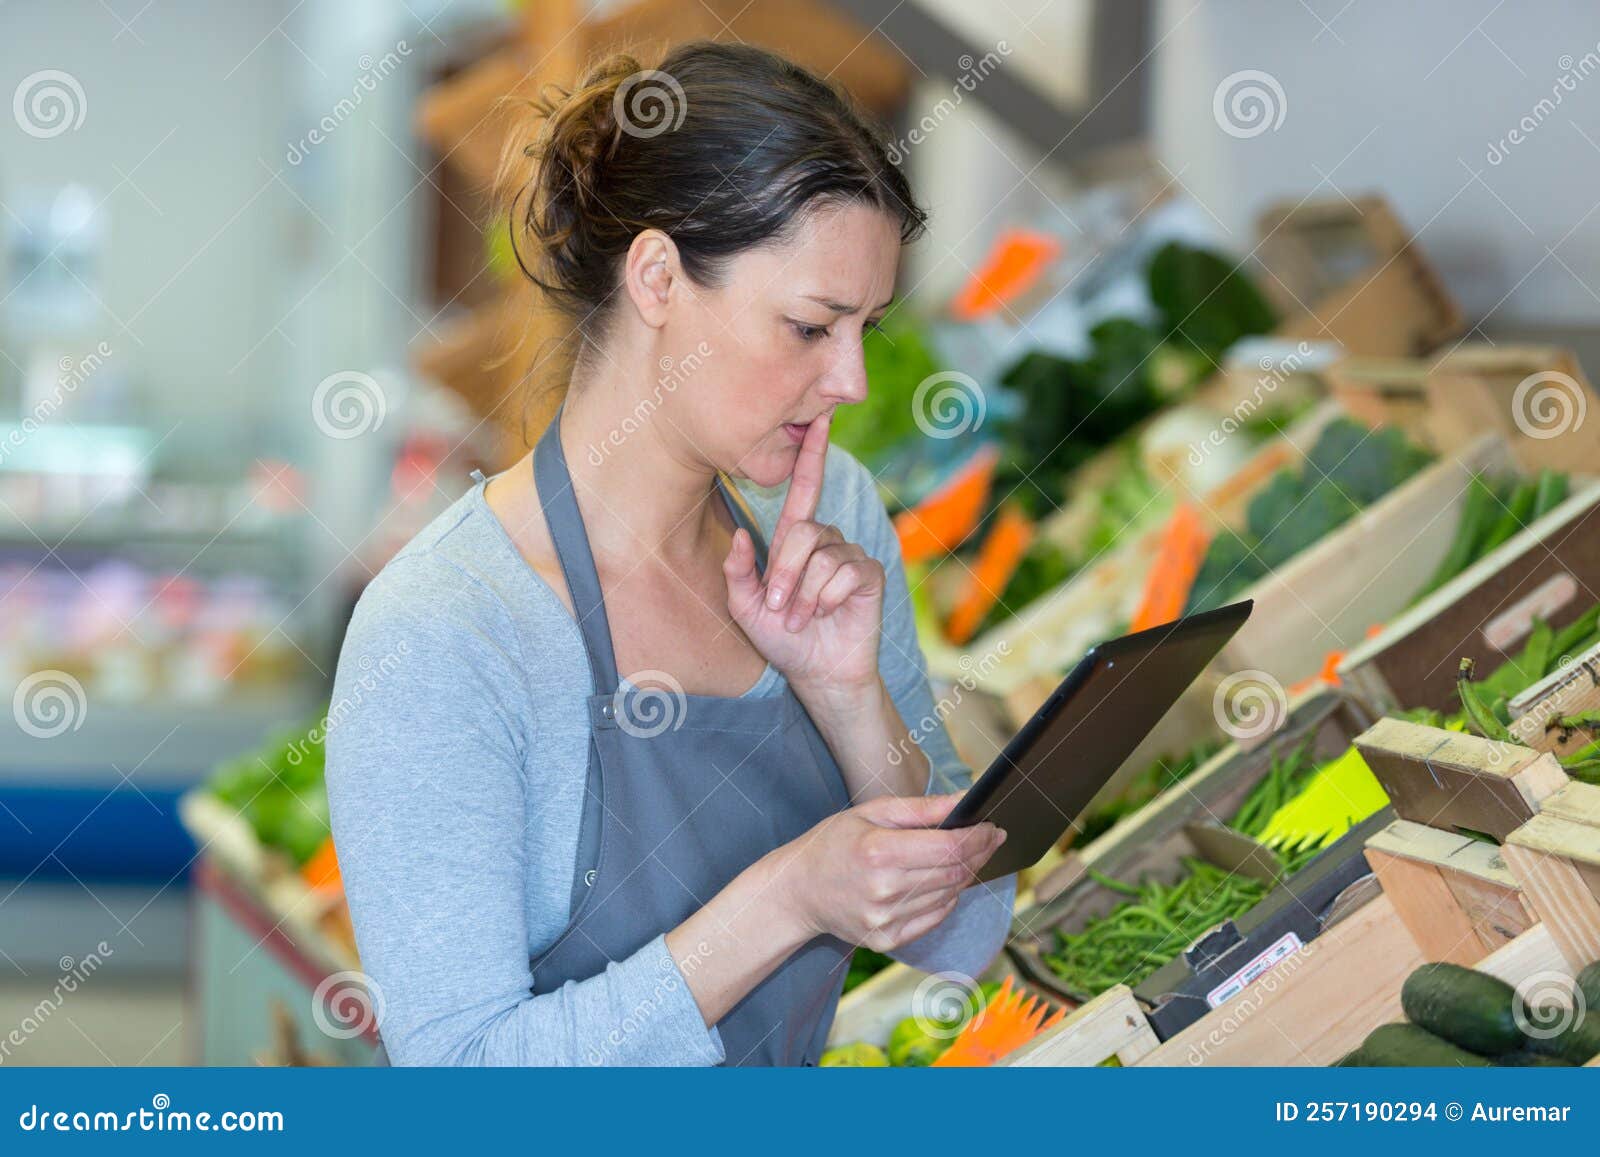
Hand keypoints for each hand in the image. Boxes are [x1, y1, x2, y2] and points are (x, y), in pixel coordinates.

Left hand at [723, 412, 884, 703]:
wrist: (817, 671)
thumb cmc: (782, 637)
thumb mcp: (745, 607)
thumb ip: (739, 573)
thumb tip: (742, 537)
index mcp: (795, 540)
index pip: (805, 488)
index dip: (812, 454)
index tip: (820, 418)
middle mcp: (825, 540)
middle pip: (803, 532)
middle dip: (785, 574)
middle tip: (779, 608)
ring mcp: (849, 555)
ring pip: (822, 556)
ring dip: (805, 594)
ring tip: (803, 617)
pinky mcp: (869, 574)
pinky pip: (846, 572)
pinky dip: (828, 597)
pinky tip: (827, 613)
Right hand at [766, 793, 1004, 951]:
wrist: (797, 891)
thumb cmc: (834, 843)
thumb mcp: (872, 812)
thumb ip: (922, 808)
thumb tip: (966, 801)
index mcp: (879, 852)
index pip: (948, 847)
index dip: (978, 837)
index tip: (994, 826)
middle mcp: (884, 890)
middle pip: (954, 873)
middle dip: (980, 852)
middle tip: (991, 837)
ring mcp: (885, 919)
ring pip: (949, 895)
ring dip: (965, 874)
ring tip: (967, 855)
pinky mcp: (886, 940)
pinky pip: (935, 917)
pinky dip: (947, 897)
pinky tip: (944, 881)